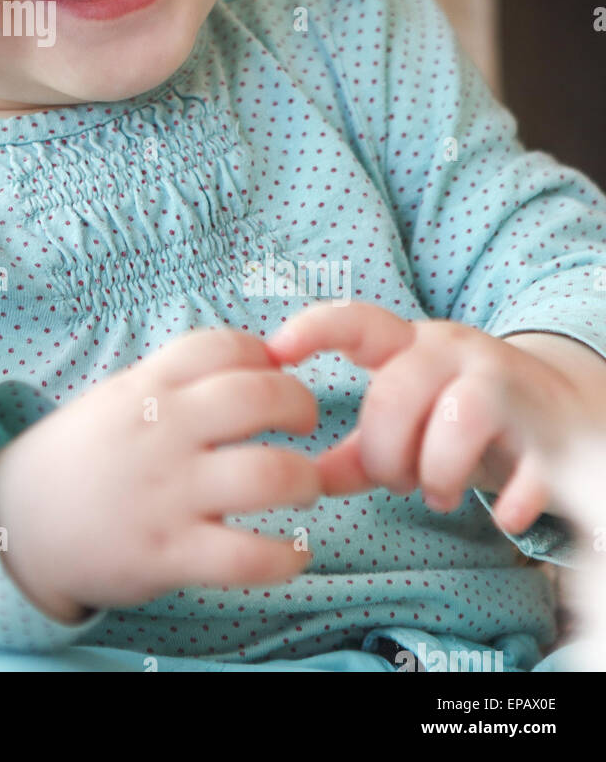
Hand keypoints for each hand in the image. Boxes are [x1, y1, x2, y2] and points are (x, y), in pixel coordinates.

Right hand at [0, 327, 322, 621]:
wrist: (18, 522)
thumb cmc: (80, 455)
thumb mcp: (117, 396)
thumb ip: (174, 381)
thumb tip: (248, 363)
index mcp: (147, 386)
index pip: (223, 346)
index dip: (265, 354)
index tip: (274, 371)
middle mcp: (161, 431)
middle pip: (259, 398)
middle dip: (300, 406)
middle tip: (303, 424)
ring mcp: (167, 493)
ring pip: (268, 475)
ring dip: (304, 479)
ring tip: (303, 485)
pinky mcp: (169, 553)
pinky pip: (248, 557)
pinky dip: (287, 557)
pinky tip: (296, 552)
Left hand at [265, 301, 587, 535]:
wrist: (564, 413)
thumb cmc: (461, 415)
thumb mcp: (409, 418)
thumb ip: (357, 449)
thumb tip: (306, 479)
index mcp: (411, 346)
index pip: (358, 321)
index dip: (314, 330)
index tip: (274, 351)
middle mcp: (457, 354)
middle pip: (397, 392)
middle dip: (384, 449)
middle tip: (394, 478)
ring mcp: (507, 389)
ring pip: (460, 417)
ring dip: (438, 469)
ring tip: (437, 492)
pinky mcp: (550, 436)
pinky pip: (532, 468)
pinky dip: (513, 500)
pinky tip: (503, 517)